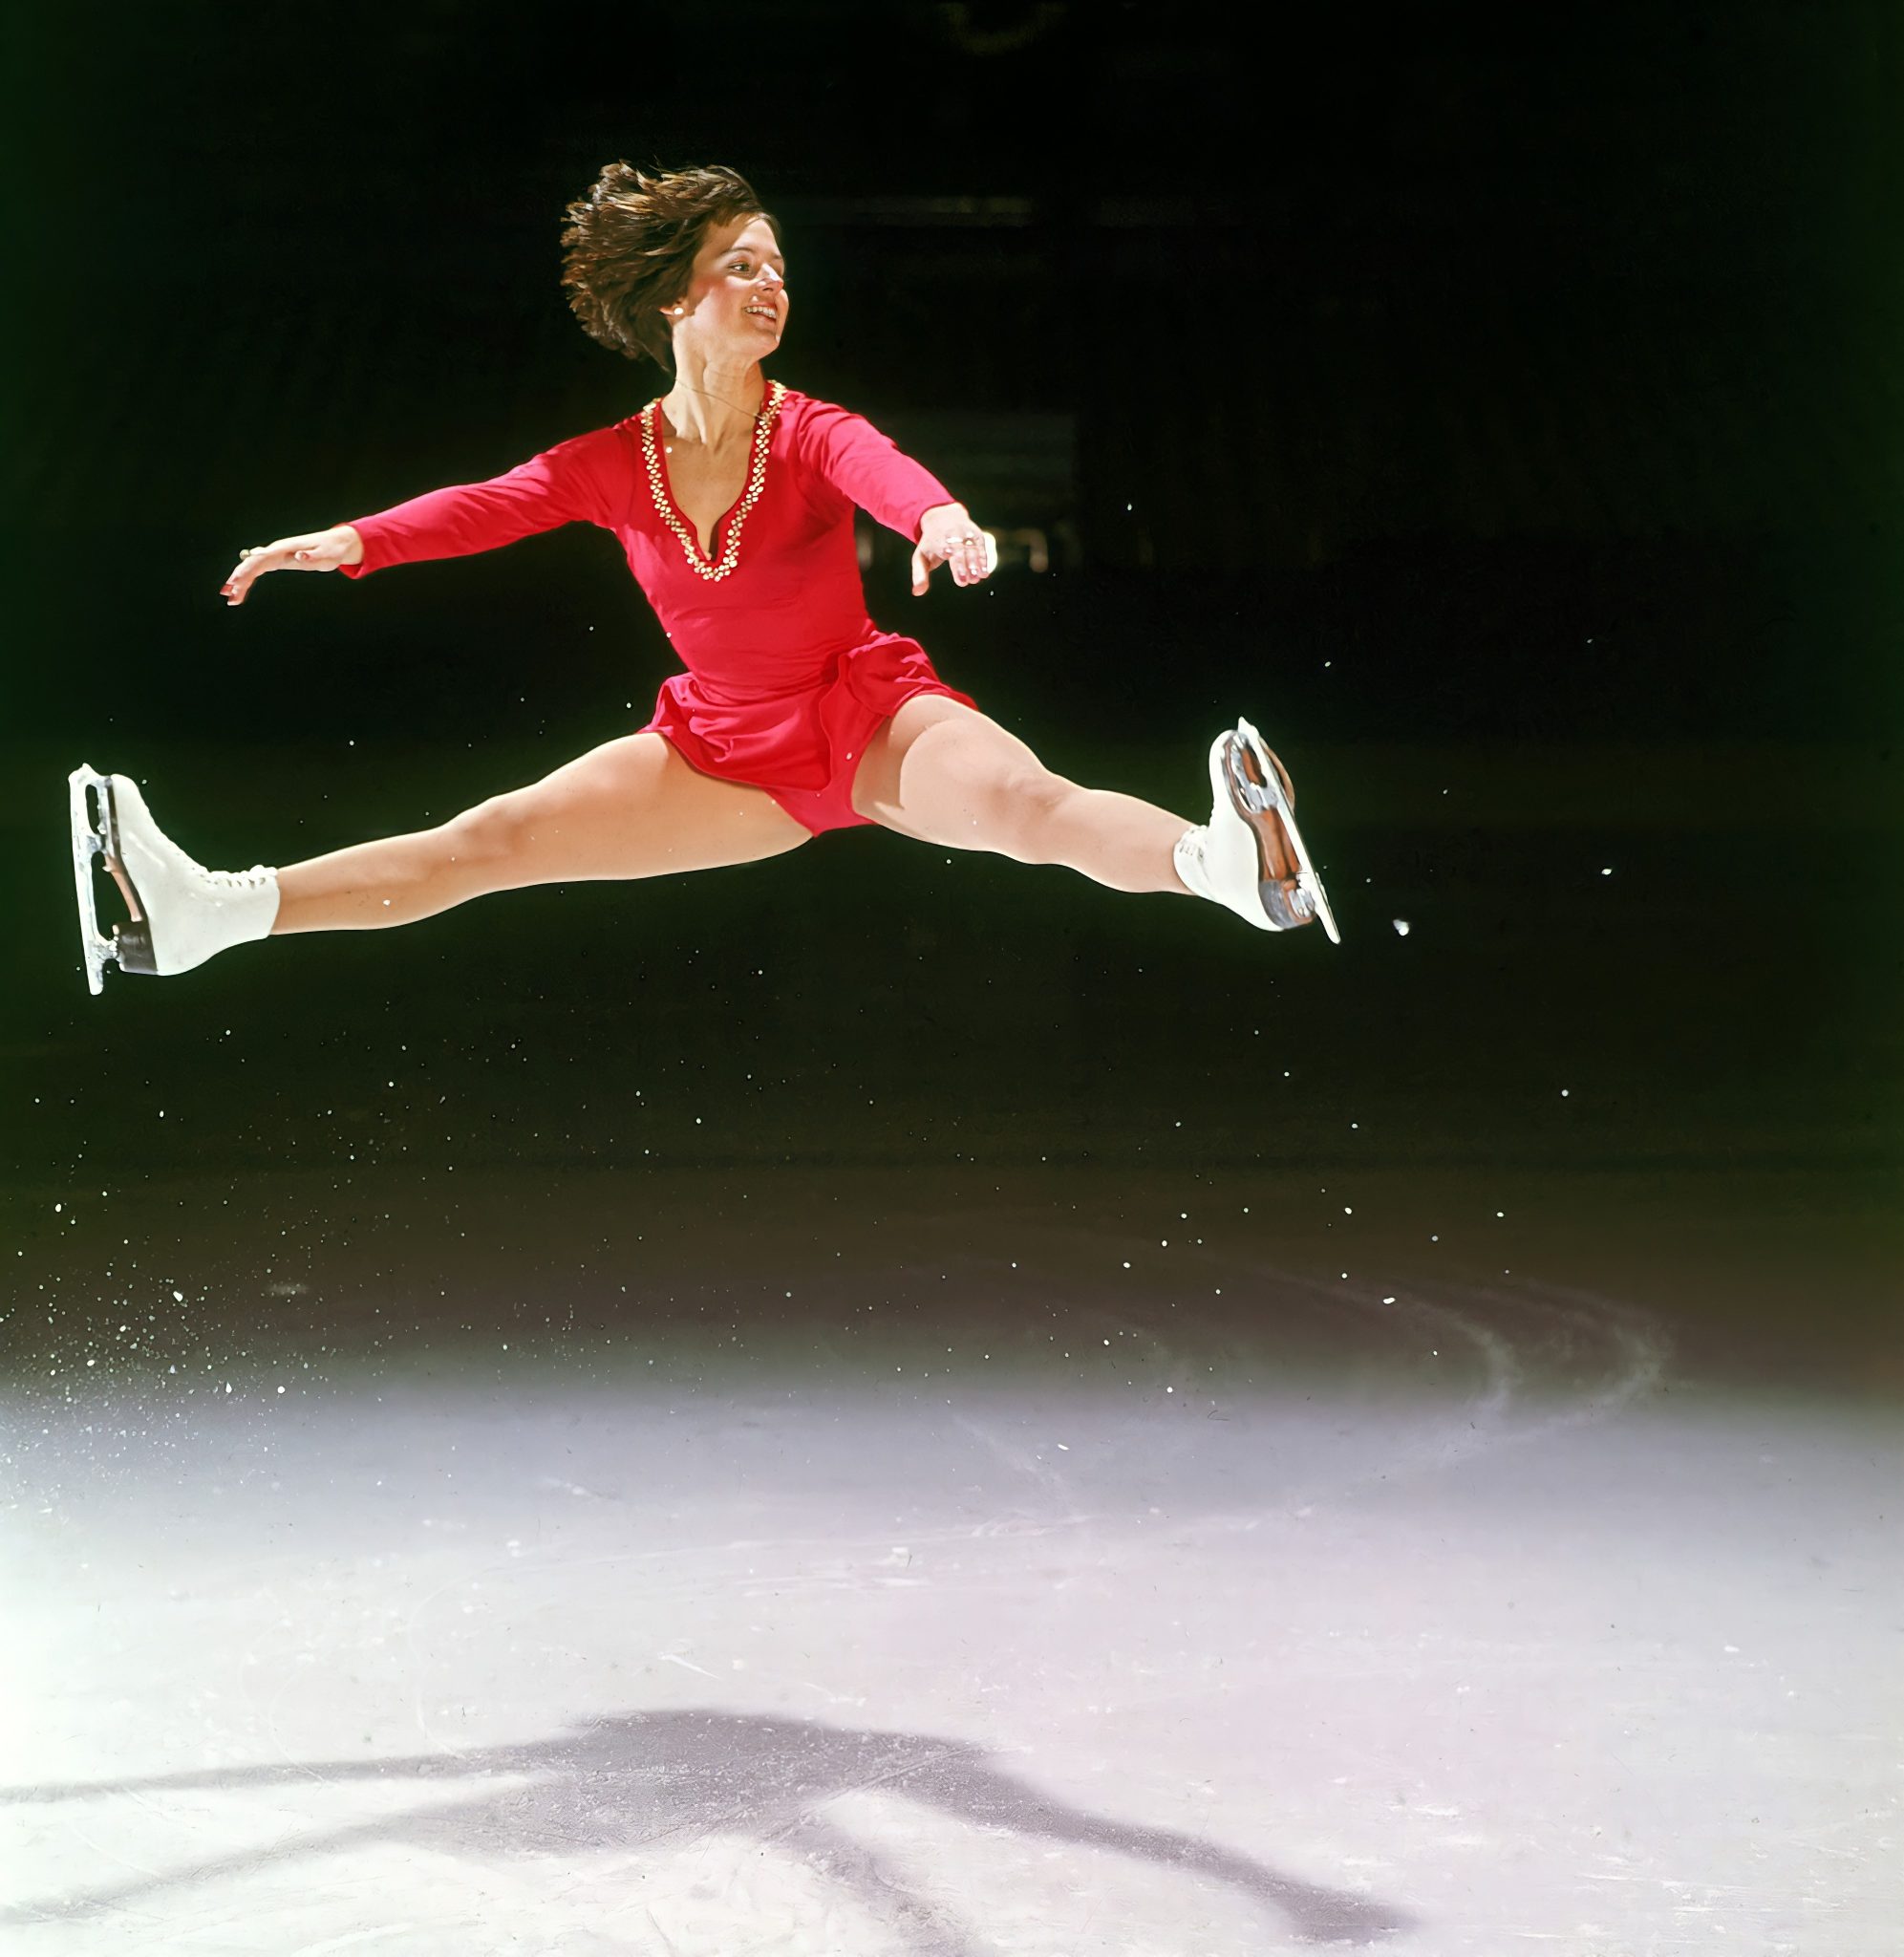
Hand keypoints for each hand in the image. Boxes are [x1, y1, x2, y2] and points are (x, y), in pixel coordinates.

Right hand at [220, 525, 362, 605]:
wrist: (335, 543)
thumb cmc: (330, 551)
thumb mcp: (325, 556)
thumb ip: (311, 557)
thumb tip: (298, 556)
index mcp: (284, 549)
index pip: (260, 560)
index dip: (247, 570)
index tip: (236, 582)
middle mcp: (276, 551)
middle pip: (251, 563)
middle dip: (238, 578)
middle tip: (227, 593)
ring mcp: (276, 555)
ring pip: (252, 568)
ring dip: (240, 581)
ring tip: (229, 597)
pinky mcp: (278, 561)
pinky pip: (258, 570)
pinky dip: (248, 580)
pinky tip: (240, 591)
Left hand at [911, 504, 995, 595]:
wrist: (944, 516)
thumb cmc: (931, 543)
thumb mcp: (920, 556)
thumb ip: (919, 574)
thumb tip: (917, 593)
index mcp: (939, 540)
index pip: (949, 552)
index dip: (957, 566)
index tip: (961, 580)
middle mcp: (953, 534)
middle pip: (962, 550)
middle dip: (968, 565)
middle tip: (972, 580)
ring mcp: (966, 533)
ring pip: (973, 548)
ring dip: (978, 563)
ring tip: (981, 577)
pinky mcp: (976, 534)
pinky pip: (981, 547)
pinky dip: (984, 559)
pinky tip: (985, 572)